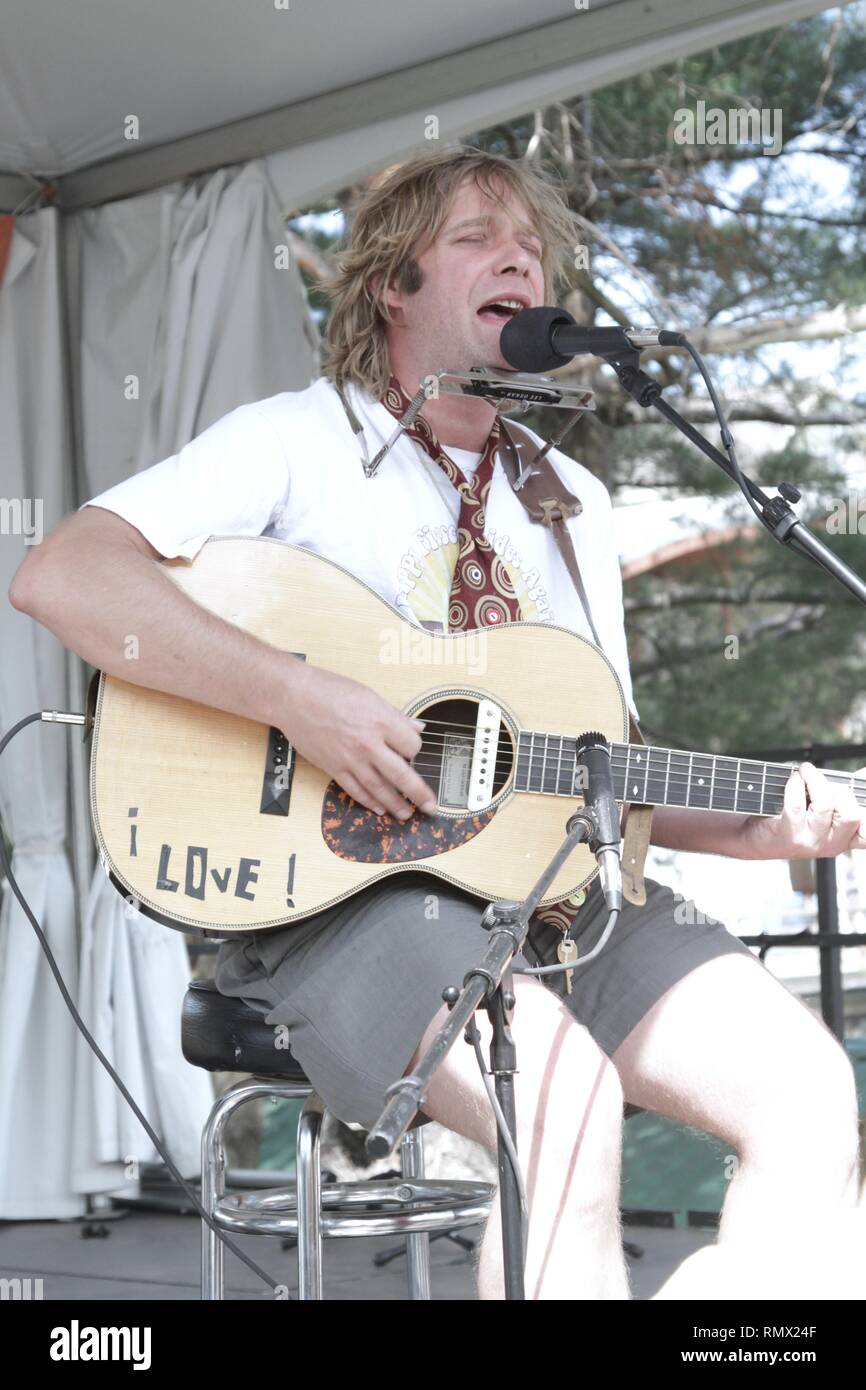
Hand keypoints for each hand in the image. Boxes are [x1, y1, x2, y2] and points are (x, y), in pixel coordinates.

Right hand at [279, 664, 436, 820]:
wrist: (294, 698)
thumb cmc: (329, 690)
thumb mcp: (369, 696)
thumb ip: (395, 716)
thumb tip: (417, 727)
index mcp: (381, 721)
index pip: (413, 746)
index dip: (415, 749)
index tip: (412, 749)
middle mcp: (369, 744)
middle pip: (402, 775)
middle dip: (419, 794)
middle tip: (430, 807)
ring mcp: (351, 759)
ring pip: (379, 789)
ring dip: (395, 804)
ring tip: (407, 814)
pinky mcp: (334, 768)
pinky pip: (355, 790)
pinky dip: (369, 802)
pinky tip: (379, 809)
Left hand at [740, 761, 865, 859]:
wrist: (754, 839)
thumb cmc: (789, 819)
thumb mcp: (820, 812)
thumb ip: (841, 796)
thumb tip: (863, 774)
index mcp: (844, 839)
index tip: (862, 782)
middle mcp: (832, 844)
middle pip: (852, 815)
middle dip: (839, 789)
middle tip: (821, 782)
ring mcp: (811, 842)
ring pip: (826, 806)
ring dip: (815, 781)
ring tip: (805, 772)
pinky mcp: (790, 836)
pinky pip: (797, 805)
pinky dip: (795, 785)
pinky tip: (793, 780)